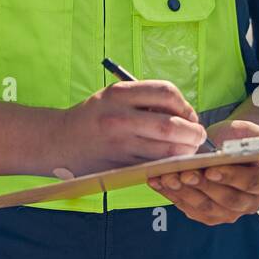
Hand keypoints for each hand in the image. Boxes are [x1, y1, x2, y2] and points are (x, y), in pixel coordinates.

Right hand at [58, 80, 207, 175]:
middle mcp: (119, 118)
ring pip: (166, 151)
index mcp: (119, 93)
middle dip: (193, 132)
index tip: (189, 114)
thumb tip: (184, 113)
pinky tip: (172, 160)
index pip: (166, 92)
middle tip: (199, 135)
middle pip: (171, 126)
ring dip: (186, 151)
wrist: (60, 141)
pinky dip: (170, 163)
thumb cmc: (92, 117)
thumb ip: (144, 99)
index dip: (185, 104)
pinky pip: (155, 165)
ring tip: (189, 148)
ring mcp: (120, 144)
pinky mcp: (121, 165)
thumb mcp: (112, 96)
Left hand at [148, 120, 258, 225]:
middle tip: (183, 173)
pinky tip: (157, 181)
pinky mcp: (208, 216)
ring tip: (166, 176)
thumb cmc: (236, 138)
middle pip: (226, 199)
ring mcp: (228, 213)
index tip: (210, 168)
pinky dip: (172, 196)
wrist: (223, 149)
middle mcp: (249, 202)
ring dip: (184, 192)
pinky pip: (189, 209)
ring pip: (205, 207)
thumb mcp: (249, 131)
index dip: (230, 177)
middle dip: (203, 186)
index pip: (249, 182)